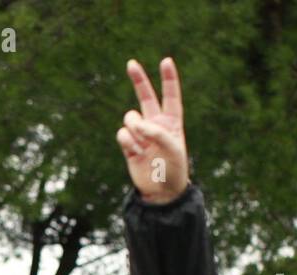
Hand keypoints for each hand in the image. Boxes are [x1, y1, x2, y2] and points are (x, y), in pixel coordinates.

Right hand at [117, 56, 189, 203]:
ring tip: (143, 143)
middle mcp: (155, 124)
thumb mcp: (173, 148)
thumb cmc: (174, 169)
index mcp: (172, 121)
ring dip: (135, 127)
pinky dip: (128, 142)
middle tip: (131, 63)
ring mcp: (141, 134)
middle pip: (145, 96)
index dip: (168, 78)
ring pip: (130, 117)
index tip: (166, 61)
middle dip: (138, 79)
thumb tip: (134, 124)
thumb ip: (156, 132)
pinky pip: (122, 134)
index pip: (170, 95)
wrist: (161, 192)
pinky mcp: (128, 145)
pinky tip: (137, 153)